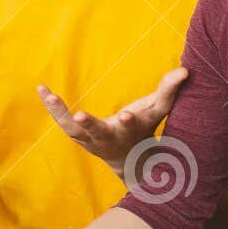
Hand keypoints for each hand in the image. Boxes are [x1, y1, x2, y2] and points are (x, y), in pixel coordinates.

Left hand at [36, 67, 187, 176]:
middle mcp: (108, 138)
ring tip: (49, 96)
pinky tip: (41, 89)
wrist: (127, 159)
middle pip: (98, 134)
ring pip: (72, 129)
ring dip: (60, 114)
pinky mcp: (76, 134)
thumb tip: (185, 69)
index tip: (127, 115)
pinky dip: (52, 107)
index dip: (130, 122)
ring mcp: (89, 139)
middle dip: (90, 127)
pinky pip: (61, 120)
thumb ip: (169, 90)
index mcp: (130, 131)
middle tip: (80, 118)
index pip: (131, 127)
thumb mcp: (157, 111)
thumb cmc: (143, 129)